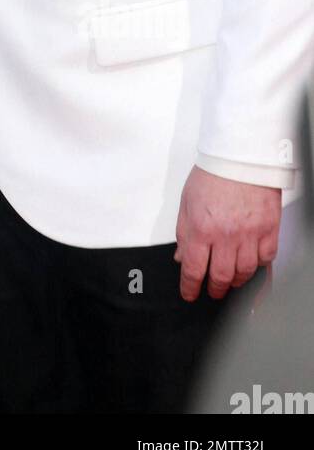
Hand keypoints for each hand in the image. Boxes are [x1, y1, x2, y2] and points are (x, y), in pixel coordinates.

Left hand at [174, 165, 279, 301]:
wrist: (240, 156)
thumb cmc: (212, 175)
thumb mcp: (187, 202)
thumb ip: (184, 232)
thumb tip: (181, 257)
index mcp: (201, 227)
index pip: (193, 269)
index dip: (190, 287)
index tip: (189, 294)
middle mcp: (225, 235)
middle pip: (220, 276)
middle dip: (214, 289)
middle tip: (212, 291)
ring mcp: (250, 234)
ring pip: (244, 272)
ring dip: (235, 282)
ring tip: (230, 281)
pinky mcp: (269, 230)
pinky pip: (265, 259)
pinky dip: (257, 266)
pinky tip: (250, 264)